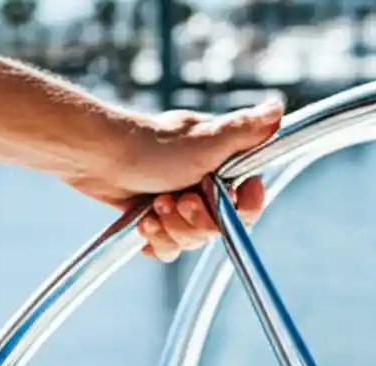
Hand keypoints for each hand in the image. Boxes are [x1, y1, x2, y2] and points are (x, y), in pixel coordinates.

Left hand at [58, 101, 283, 262]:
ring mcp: (178, 204)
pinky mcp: (155, 220)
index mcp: (221, 166)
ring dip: (172, 228)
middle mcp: (202, 186)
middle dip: (196, 219)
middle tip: (176, 199)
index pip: (248, 201)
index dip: (242, 207)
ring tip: (154, 207)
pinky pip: (168, 248)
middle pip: (218, 227)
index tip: (228, 197)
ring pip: (192, 240)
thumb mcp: (205, 139)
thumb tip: (277, 108)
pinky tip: (144, 224)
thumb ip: (244, 130)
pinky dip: (156, 240)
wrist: (98, 158)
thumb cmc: (149, 145)